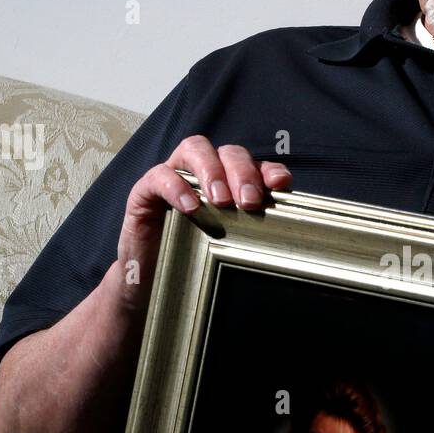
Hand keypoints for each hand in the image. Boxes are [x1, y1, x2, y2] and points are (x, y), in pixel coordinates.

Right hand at [113, 137, 292, 313]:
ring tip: (221, 200)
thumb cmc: (196, 260)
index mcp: (229, 181)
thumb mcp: (231, 243)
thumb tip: (287, 229)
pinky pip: (160, 175)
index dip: (268, 170)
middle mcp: (204, 171)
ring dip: (212, 172)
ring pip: (195, 149)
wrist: (153, 284)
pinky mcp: (146, 190)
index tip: (280, 185)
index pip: (254, 164)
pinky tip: (191, 207)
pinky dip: (177, 187)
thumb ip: (254, 227)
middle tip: (249, 201)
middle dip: (242, 172)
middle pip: (228, 152)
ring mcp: (174, 175)